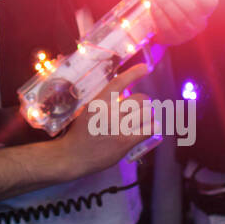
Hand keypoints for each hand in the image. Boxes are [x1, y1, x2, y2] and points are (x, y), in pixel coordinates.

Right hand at [52, 62, 153, 179]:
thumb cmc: (79, 134)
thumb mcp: (86, 111)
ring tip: (143, 120)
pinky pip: (148, 129)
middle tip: (139, 109)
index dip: (134, 73)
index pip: (118, 82)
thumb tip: (121, 95)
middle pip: (140, 99)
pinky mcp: (125, 142)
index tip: (145, 68)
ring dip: (148, 116)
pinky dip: (151, 128)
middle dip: (143, 103)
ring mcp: (118, 127)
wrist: (73, 156)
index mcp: (98, 102)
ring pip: (146, 113)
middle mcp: (109, 112)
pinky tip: (147, 129)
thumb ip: (102, 103)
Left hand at [150, 0, 218, 45]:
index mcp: (206, 8)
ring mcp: (187, 33)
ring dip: (165, 3)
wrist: (162, 22)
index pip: (209, 1)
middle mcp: (200, 22)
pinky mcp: (173, 39)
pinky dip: (159, 15)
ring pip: (178, 18)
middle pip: (190, 8)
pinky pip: (167, 28)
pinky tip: (152, 5)